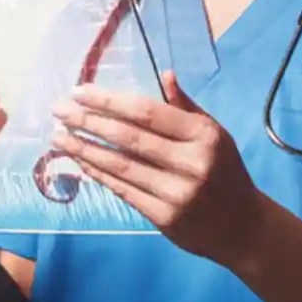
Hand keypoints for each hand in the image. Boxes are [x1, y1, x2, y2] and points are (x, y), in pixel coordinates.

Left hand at [49, 70, 263, 265]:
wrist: (244, 227)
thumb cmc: (225, 171)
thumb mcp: (215, 134)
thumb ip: (186, 106)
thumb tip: (164, 74)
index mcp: (203, 135)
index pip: (147, 112)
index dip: (110, 101)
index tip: (80, 91)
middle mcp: (190, 163)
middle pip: (128, 137)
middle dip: (88, 121)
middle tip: (58, 109)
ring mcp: (176, 193)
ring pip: (120, 166)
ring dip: (84, 149)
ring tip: (58, 136)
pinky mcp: (164, 218)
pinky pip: (124, 190)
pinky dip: (99, 174)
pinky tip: (81, 162)